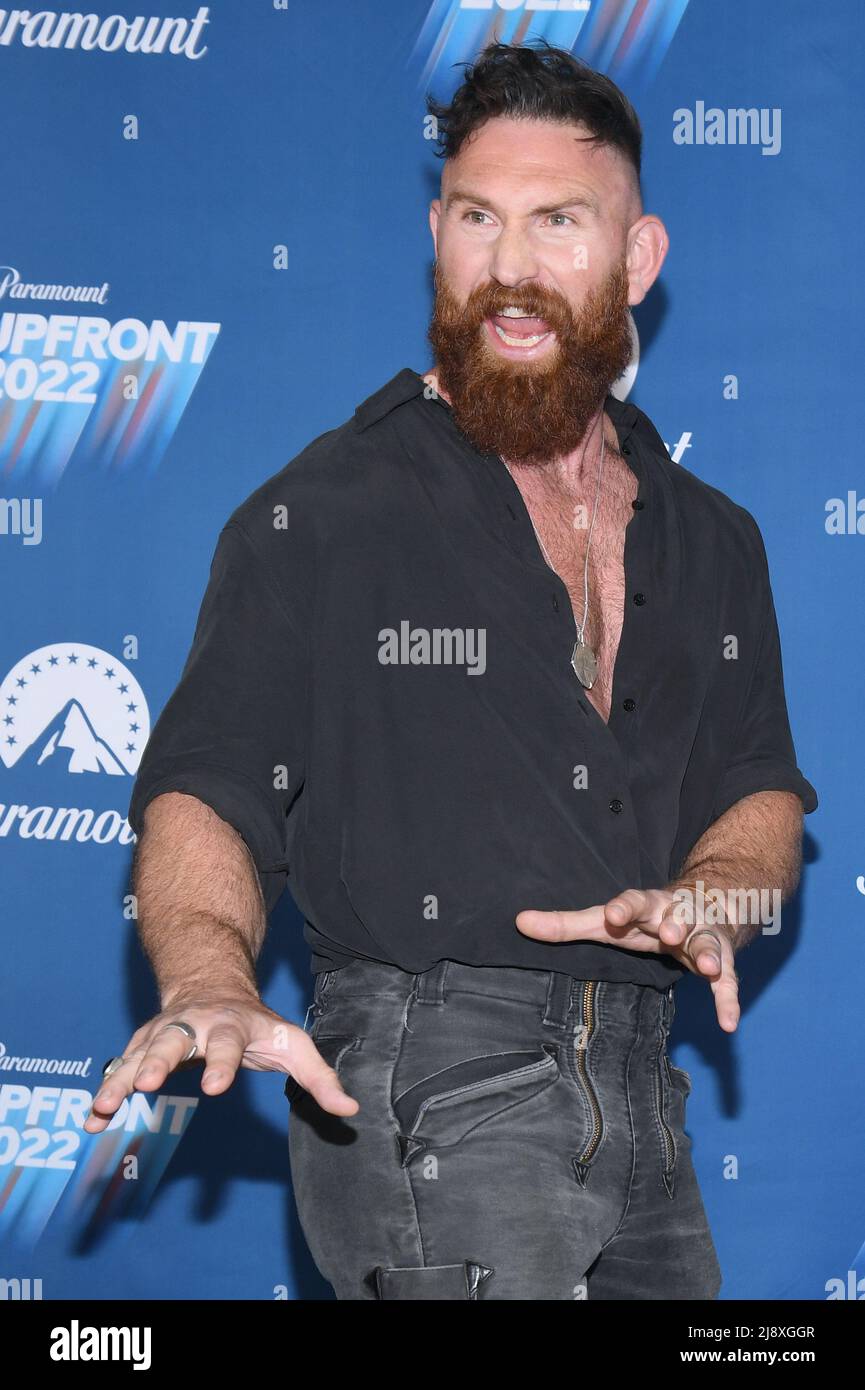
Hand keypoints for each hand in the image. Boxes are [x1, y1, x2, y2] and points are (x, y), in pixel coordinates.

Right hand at [83, 992, 359, 1132]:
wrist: (212, 983)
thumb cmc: (257, 1024)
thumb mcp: (293, 1045)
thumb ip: (318, 1078)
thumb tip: (349, 1112)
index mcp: (231, 1025)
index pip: (228, 1045)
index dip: (221, 1065)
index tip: (214, 1089)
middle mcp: (193, 1025)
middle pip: (172, 1040)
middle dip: (157, 1061)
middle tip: (145, 1083)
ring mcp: (164, 1032)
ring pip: (138, 1053)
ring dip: (120, 1079)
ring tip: (103, 1107)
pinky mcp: (143, 1045)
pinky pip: (121, 1068)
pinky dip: (106, 1091)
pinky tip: (93, 1120)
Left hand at [515, 887, 739, 1031]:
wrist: (707, 904)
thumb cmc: (646, 918)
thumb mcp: (609, 921)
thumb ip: (567, 925)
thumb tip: (519, 922)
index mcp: (647, 905)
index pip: (634, 901)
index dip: (624, 908)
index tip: (614, 915)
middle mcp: (679, 917)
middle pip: (679, 917)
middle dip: (678, 924)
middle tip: (672, 933)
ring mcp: (703, 938)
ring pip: (708, 944)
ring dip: (710, 954)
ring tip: (710, 968)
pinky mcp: (722, 962)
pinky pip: (728, 982)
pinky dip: (728, 1001)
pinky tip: (729, 1024)